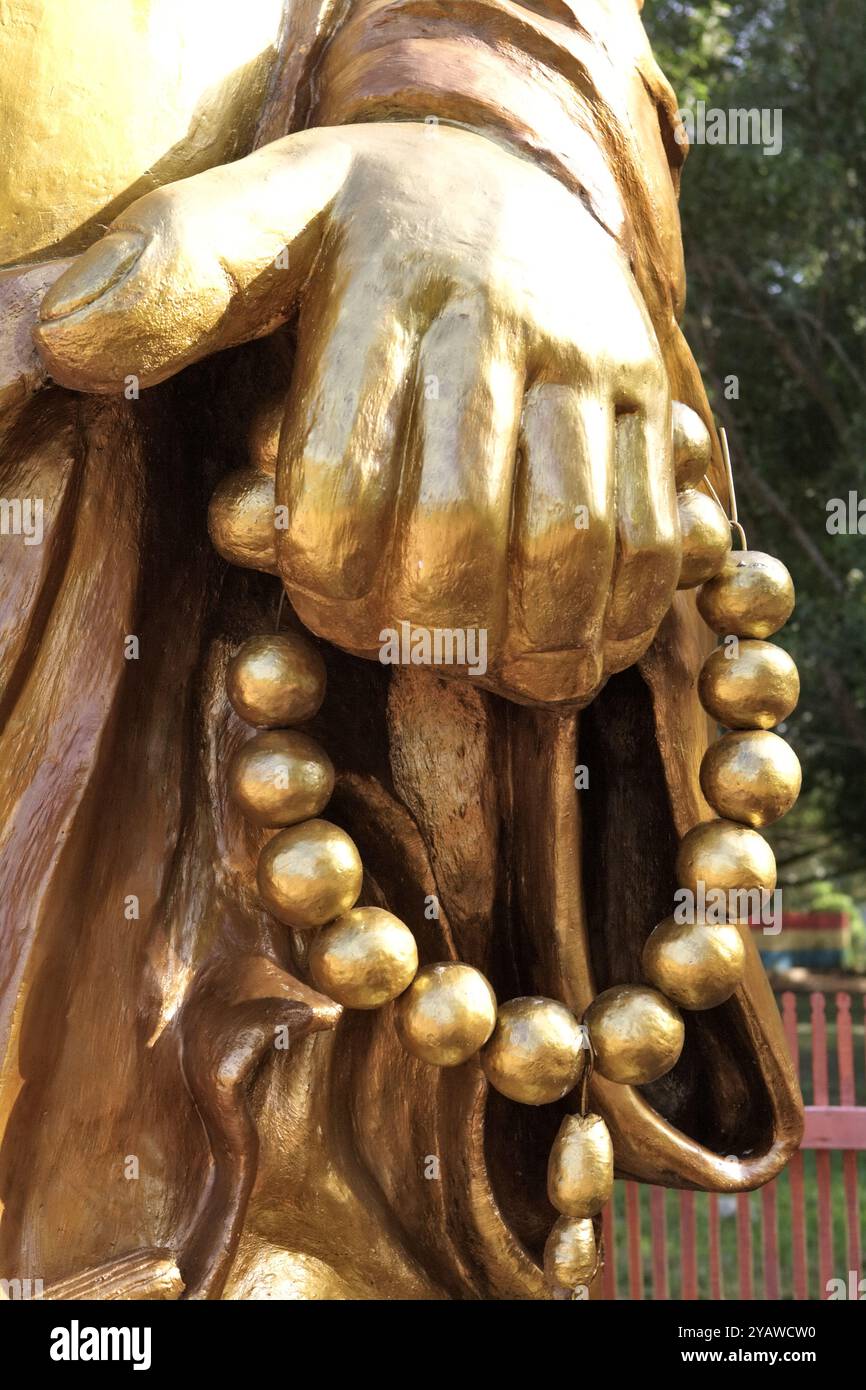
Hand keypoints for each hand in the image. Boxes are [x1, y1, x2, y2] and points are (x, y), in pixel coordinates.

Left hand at [36, 122, 687, 704]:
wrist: (509, 170)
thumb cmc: (362, 225)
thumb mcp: (257, 214)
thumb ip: (168, 276)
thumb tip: (68, 348)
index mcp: (384, 285)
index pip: (343, 482)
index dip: (325, 580)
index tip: (321, 602)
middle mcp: (499, 320)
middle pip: (461, 526)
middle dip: (423, 623)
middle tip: (406, 651)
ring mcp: (593, 359)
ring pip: (573, 539)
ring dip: (531, 640)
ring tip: (497, 677)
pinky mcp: (656, 395)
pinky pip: (656, 528)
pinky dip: (623, 614)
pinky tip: (581, 652)